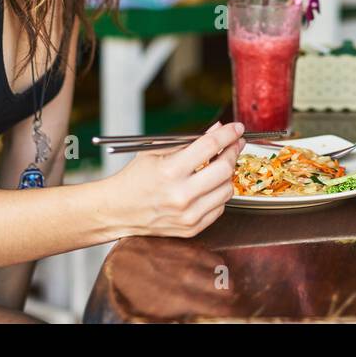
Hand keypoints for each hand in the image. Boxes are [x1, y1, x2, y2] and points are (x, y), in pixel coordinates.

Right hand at [108, 121, 244, 238]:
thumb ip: (190, 141)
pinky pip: (220, 208)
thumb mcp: (157, 151)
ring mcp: (188, 215)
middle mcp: (181, 195)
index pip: (210, 146)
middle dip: (233, 152)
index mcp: (170, 171)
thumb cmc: (136, 177)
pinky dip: (218, 194)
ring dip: (226, 174)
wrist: (118, 210)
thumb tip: (219, 129)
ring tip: (218, 166)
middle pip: (224, 169)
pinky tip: (208, 186)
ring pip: (227, 189)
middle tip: (234, 145)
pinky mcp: (192, 229)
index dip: (228, 134)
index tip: (237, 128)